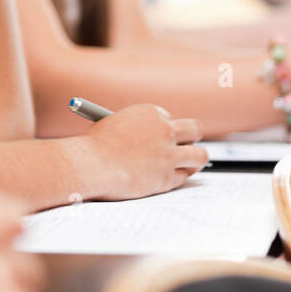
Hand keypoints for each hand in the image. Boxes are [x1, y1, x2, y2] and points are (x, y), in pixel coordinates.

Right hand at [84, 103, 207, 201]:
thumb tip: (146, 140)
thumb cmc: (95, 146)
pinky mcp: (167, 178)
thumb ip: (135, 129)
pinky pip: (185, 177)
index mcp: (151, 113)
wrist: (91, 165)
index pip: (168, 118)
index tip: (163, 136)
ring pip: (199, 155)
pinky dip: (181, 177)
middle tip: (189, 144)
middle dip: (192, 137)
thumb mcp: (114, 125)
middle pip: (194, 130)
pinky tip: (177, 177)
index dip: (165, 128)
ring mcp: (168, 155)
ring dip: (196, 158)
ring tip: (192, 162)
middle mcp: (164, 131)